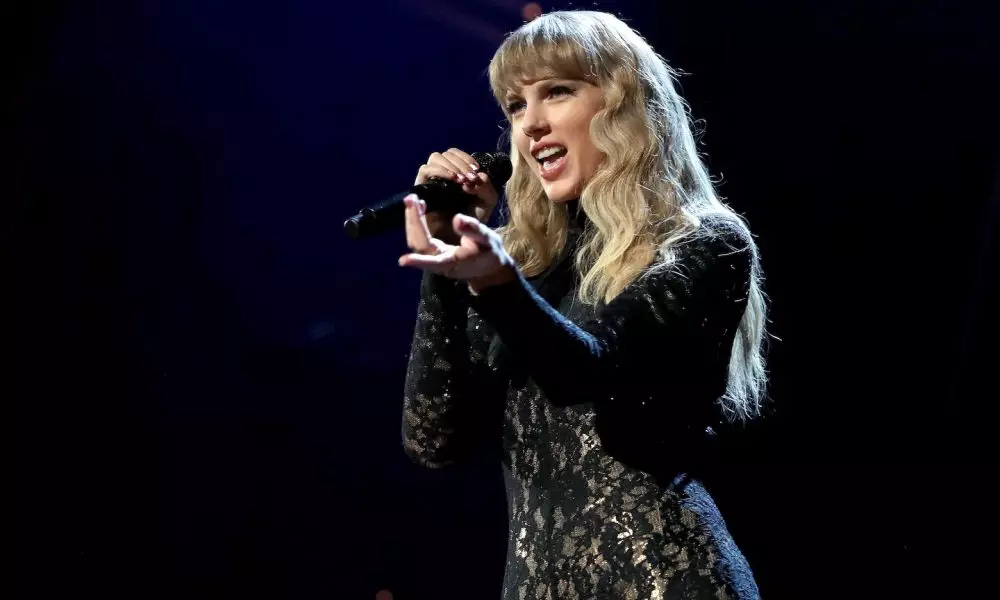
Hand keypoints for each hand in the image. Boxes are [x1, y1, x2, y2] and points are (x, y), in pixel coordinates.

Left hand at [398, 195, 514, 288]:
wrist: (488, 266)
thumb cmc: (489, 253)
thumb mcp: (488, 240)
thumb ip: (474, 230)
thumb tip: (457, 218)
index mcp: (454, 262)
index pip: (434, 262)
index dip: (419, 261)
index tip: (403, 261)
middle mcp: (440, 263)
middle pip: (420, 245)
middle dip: (413, 221)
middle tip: (411, 199)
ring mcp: (434, 258)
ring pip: (417, 242)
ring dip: (412, 220)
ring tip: (412, 200)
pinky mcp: (433, 252)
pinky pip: (420, 239)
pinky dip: (416, 222)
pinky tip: (419, 207)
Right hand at [414, 148, 498, 243]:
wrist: (463, 237)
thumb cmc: (474, 219)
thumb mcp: (487, 199)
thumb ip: (486, 184)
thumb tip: (475, 175)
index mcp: (458, 173)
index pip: (456, 154)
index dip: (466, 158)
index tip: (476, 170)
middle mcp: (443, 175)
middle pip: (446, 154)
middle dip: (460, 162)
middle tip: (470, 177)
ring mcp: (431, 180)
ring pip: (435, 158)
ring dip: (451, 165)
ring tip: (462, 180)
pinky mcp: (421, 189)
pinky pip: (425, 170)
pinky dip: (441, 171)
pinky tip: (453, 181)